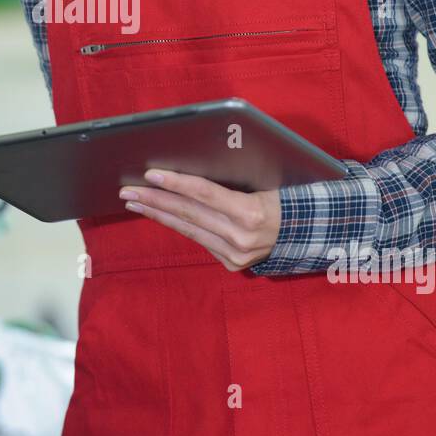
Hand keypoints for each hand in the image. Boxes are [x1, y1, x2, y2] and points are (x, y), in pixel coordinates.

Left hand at [118, 169, 280, 271]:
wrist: (307, 233)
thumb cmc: (283, 198)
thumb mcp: (263, 183)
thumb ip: (228, 182)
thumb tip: (187, 170)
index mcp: (251, 213)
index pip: (204, 194)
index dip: (176, 183)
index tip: (150, 175)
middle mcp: (241, 237)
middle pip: (189, 213)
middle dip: (154, 200)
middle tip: (127, 190)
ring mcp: (235, 255)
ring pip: (189, 229)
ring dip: (159, 214)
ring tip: (135, 202)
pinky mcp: (232, 264)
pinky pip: (201, 240)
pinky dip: (181, 225)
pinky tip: (162, 215)